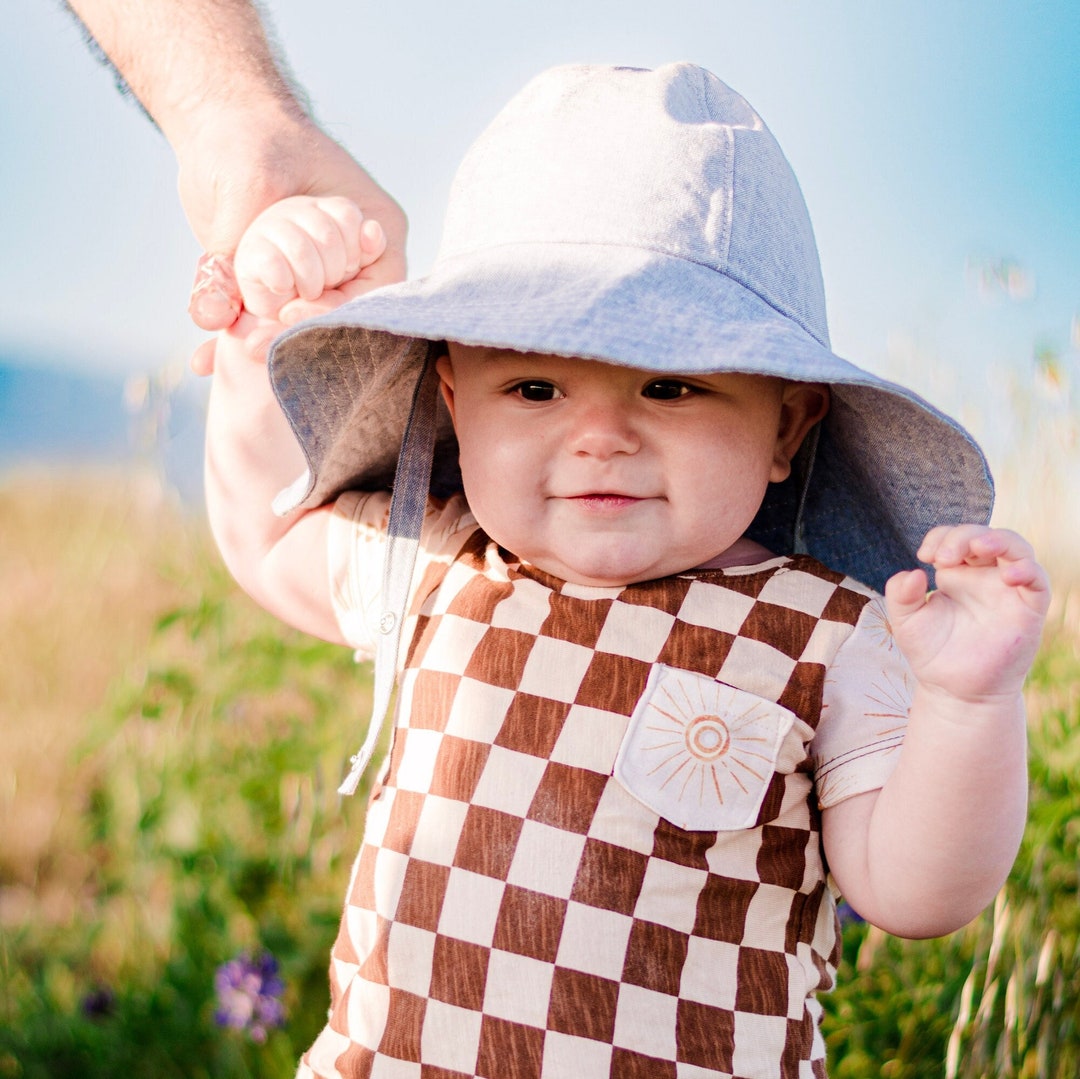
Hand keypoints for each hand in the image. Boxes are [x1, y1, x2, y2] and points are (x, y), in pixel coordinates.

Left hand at [181, 109, 406, 348]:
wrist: (218, 119)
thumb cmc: (252, 135)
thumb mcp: (249, 186)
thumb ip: (233, 253)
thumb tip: (211, 315)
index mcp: (375, 229)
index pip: (369, 293)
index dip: (329, 314)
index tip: (284, 319)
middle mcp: (352, 259)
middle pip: (335, 316)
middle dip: (290, 336)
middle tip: (249, 348)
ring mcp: (317, 272)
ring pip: (295, 323)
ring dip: (257, 342)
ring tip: (216, 360)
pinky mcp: (279, 283)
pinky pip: (262, 318)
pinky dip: (233, 335)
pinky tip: (202, 358)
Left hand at [884, 525, 1049, 705]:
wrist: (956, 691)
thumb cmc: (932, 652)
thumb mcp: (906, 621)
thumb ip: (900, 595)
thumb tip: (912, 571)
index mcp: (958, 573)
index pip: (956, 537)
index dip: (941, 535)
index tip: (924, 555)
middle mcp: (985, 576)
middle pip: (985, 536)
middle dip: (963, 536)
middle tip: (941, 558)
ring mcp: (1008, 591)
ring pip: (1017, 549)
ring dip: (998, 540)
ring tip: (976, 548)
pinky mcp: (1028, 610)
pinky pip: (1039, 581)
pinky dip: (1028, 570)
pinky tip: (1008, 575)